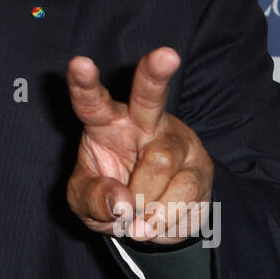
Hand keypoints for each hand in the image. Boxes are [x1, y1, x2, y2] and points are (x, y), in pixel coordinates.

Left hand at [65, 47, 212, 244]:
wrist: (151, 223)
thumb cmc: (110, 195)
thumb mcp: (85, 203)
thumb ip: (94, 198)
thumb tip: (122, 202)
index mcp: (105, 123)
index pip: (91, 103)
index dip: (84, 84)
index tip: (79, 63)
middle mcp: (143, 122)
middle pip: (149, 94)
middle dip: (156, 73)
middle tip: (166, 55)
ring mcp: (175, 140)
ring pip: (160, 161)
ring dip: (145, 199)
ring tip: (137, 220)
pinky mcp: (200, 164)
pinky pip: (184, 190)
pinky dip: (164, 216)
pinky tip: (155, 223)